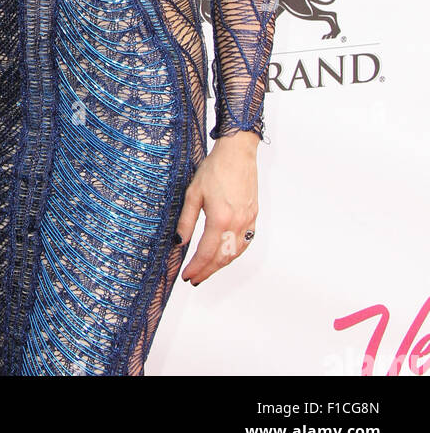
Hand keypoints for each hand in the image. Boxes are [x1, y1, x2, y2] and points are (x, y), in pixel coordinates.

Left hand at [176, 130, 258, 285]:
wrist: (237, 153)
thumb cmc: (215, 169)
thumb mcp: (193, 193)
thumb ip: (186, 220)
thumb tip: (179, 241)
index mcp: (220, 219)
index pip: (207, 253)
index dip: (197, 267)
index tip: (188, 276)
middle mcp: (237, 224)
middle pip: (222, 258)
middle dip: (208, 271)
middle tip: (195, 279)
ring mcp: (248, 221)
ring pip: (235, 253)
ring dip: (221, 265)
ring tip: (207, 270)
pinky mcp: (253, 216)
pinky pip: (245, 243)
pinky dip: (234, 253)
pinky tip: (226, 255)